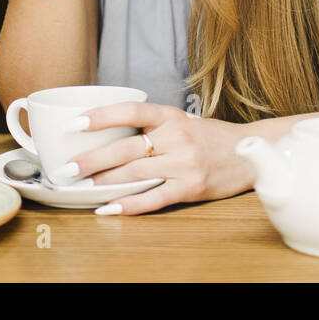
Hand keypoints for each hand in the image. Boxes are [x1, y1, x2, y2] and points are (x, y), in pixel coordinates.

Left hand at [62, 102, 256, 213]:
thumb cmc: (210, 137)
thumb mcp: (182, 121)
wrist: (251, 152)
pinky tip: (109, 208)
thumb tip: (108, 134)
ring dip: (105, 182)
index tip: (75, 124)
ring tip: (83, 187)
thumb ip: (152, 127)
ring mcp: (185, 163)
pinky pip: (154, 198)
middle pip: (126, 148)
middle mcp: (177, 137)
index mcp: (171, 116)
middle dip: (92, 159)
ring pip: (135, 173)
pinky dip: (128, 205)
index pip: (131, 111)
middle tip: (67, 168)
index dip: (101, 116)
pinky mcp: (191, 187)